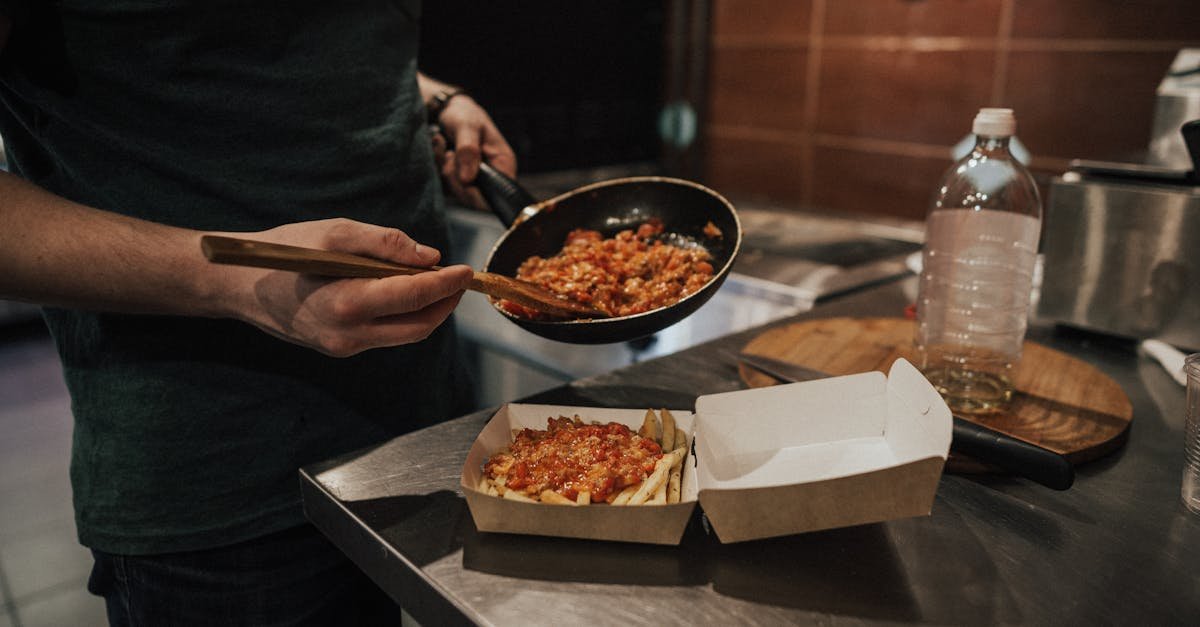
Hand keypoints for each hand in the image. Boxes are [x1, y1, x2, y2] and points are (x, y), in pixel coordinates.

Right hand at [220, 218, 473, 356]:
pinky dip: (405, 315)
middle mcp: (348, 335)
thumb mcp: (334, 233)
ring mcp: (344, 347)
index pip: (414, 297)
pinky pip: (386, 334)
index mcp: (346, 304)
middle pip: (418, 326)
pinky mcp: (341, 349)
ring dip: (428, 310)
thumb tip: (429, 256)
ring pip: (405, 334)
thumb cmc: (284, 253)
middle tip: (458, 277)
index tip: (467, 270)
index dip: (446, 284)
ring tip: (437, 282)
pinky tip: (405, 292)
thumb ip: (384, 243)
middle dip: (445, 302)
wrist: (241, 287)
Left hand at [432, 95, 516, 210]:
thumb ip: (468, 150)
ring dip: (445, 169)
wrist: (449, 109)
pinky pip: (446, 185)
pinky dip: (438, 168)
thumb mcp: (467, 125)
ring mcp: (475, 178)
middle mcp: (492, 175)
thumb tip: (468, 180)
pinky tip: (440, 150)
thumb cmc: (464, 113)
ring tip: (444, 145)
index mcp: (503, 164)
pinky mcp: (459, 179)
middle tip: (450, 154)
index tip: (462, 177)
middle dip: (456, 179)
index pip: (498, 195)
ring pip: (458, 192)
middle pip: (475, 199)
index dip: (478, 194)